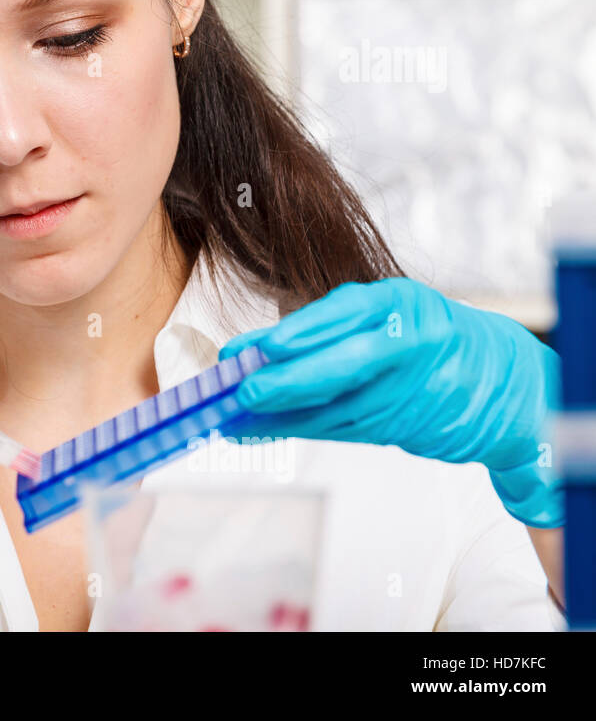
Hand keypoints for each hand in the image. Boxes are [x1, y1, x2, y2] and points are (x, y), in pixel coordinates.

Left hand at [219, 277, 562, 527]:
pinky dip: (299, 430)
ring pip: (339, 406)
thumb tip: (248, 352)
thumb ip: (323, 329)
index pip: (349, 314)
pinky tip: (261, 429)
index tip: (259, 347)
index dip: (303, 332)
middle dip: (290, 382)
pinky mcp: (408, 426)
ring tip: (233, 417)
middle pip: (347, 366)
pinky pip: (343, 428)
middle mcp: (413, 343)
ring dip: (281, 416)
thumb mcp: (383, 313)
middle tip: (243, 392)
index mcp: (403, 302)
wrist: (500, 381)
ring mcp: (414, 389)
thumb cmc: (421, 336)